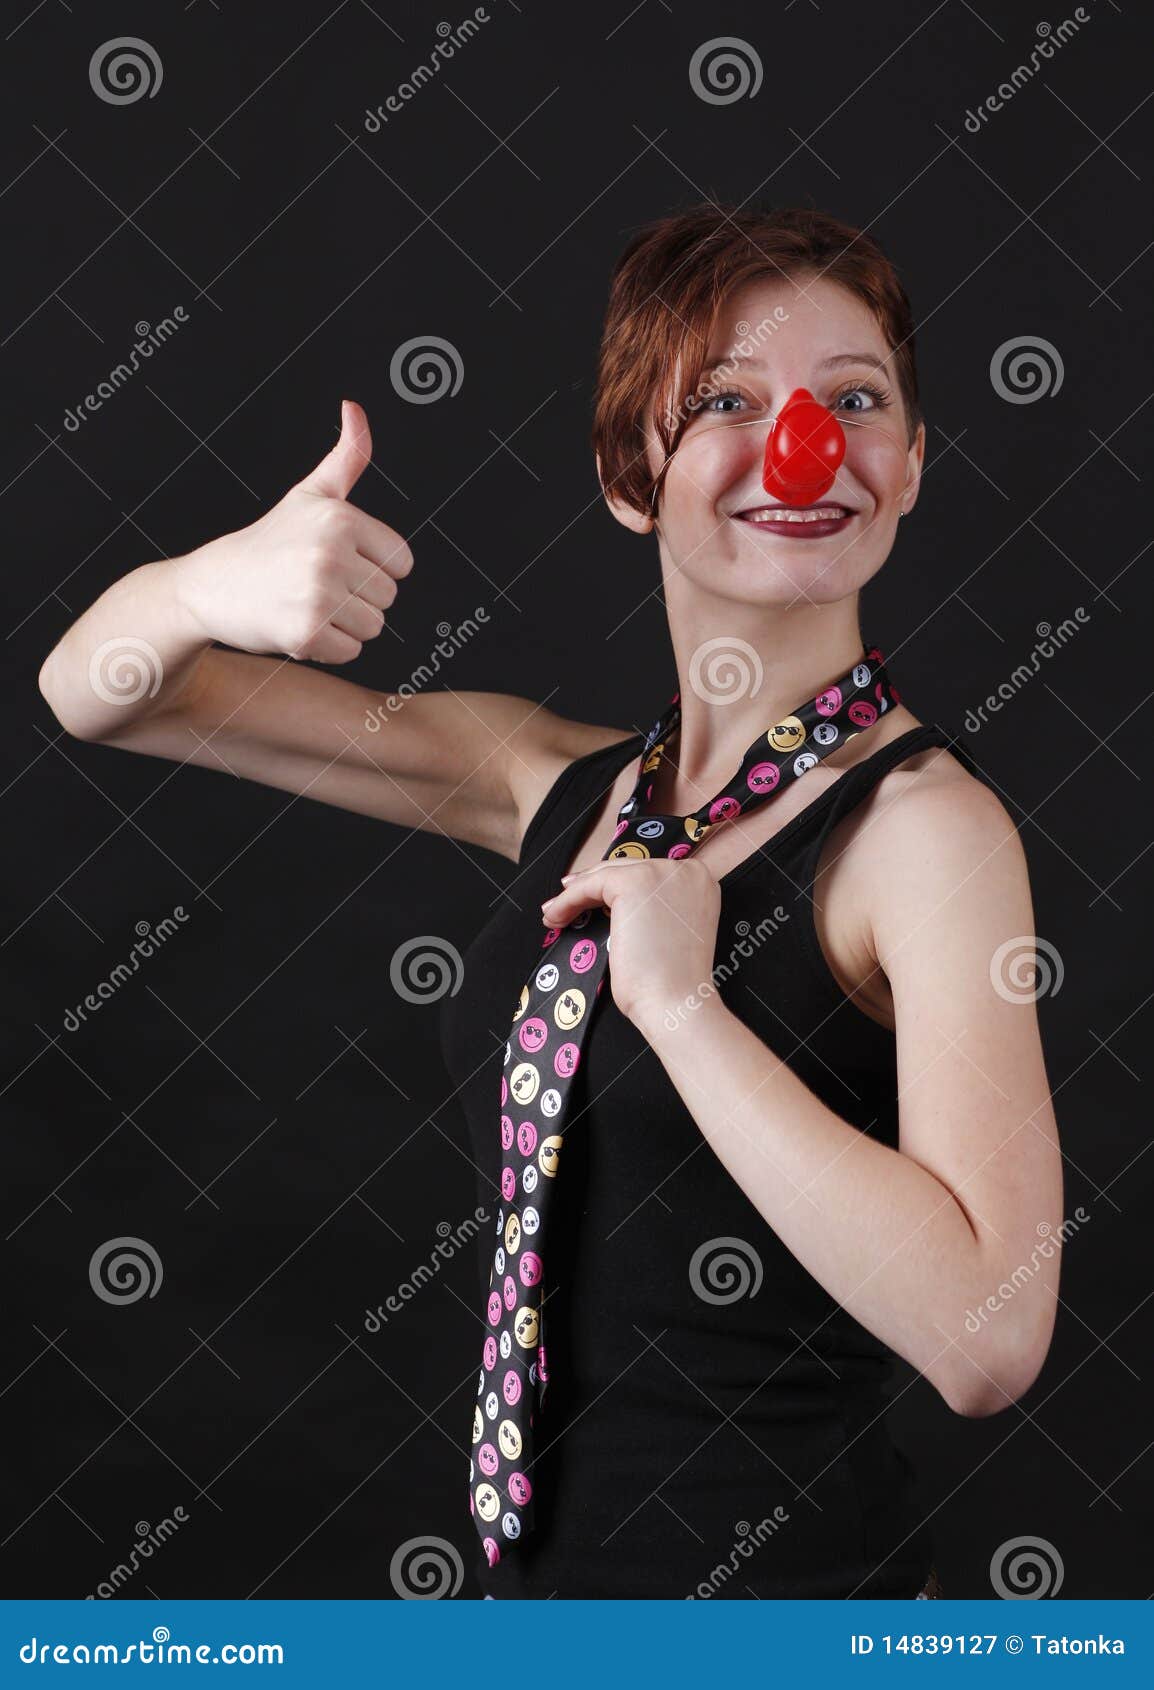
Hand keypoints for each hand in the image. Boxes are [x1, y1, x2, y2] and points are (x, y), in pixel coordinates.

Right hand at [175, 399, 412, 662]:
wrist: (211, 586)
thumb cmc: (269, 542)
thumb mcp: (309, 494)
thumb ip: (345, 457)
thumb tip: (356, 408)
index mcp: (340, 519)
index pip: (401, 564)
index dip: (373, 569)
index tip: (336, 562)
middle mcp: (331, 554)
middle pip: (388, 598)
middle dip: (357, 599)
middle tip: (314, 585)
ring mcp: (318, 595)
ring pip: (373, 627)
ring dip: (345, 626)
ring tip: (306, 604)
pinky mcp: (306, 633)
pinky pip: (351, 653)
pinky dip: (328, 648)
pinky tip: (297, 625)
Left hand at [540, 857, 721, 1028]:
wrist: (676, 1000)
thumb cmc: (671, 981)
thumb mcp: (668, 932)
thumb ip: (653, 909)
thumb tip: (613, 902)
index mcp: (699, 880)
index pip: (646, 873)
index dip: (614, 883)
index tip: (590, 894)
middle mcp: (685, 870)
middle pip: (626, 868)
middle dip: (592, 884)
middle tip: (566, 900)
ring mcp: (661, 872)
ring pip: (605, 874)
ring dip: (575, 894)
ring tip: (555, 913)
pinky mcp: (634, 882)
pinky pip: (590, 884)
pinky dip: (567, 901)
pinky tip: (555, 917)